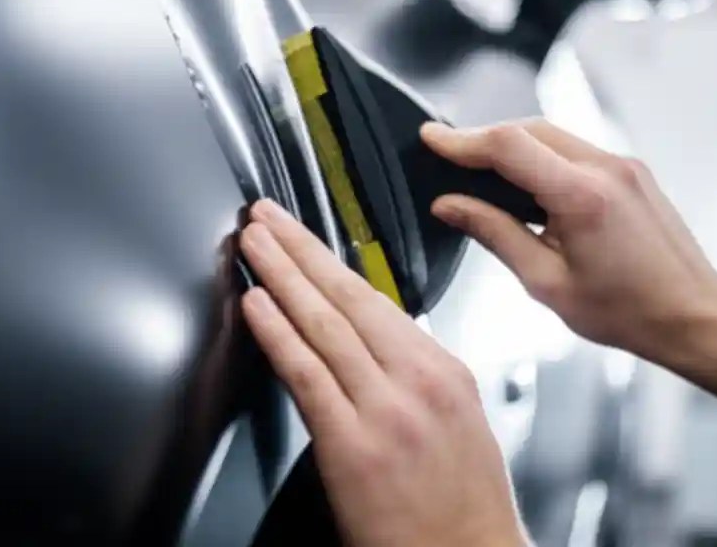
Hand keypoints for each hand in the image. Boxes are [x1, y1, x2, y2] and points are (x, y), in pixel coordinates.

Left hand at [239, 199, 526, 546]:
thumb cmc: (463, 503)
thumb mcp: (459, 420)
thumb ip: (415, 374)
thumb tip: (372, 338)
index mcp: (444, 371)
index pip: (378, 299)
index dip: (332, 260)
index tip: (304, 235)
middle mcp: (417, 382)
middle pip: (349, 297)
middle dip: (301, 248)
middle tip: (267, 214)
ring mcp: (385, 411)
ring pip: (324, 325)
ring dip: (282, 275)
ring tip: (253, 242)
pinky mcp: (353, 445)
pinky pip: (307, 375)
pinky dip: (279, 333)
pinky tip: (257, 305)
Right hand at [421, 119, 716, 364]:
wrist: (693, 315)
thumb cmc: (628, 311)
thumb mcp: (546, 282)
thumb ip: (495, 234)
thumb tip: (450, 206)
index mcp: (582, 196)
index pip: (508, 145)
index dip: (462, 139)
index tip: (431, 138)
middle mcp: (606, 168)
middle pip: (529, 129)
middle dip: (483, 138)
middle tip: (448, 156)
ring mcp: (623, 166)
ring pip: (553, 134)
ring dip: (513, 144)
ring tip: (480, 170)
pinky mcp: (631, 171)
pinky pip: (575, 149)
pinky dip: (542, 155)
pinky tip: (524, 181)